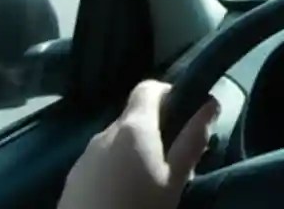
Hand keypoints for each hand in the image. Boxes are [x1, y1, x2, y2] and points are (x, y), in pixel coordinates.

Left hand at [57, 80, 219, 208]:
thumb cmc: (139, 208)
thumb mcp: (174, 180)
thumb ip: (192, 141)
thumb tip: (211, 103)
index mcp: (133, 127)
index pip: (148, 88)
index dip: (168, 95)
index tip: (184, 116)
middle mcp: (104, 132)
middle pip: (133, 117)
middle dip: (155, 131)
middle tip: (173, 160)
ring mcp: (84, 155)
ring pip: (116, 142)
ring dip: (134, 152)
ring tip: (148, 183)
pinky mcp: (72, 178)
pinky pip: (100, 162)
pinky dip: (115, 169)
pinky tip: (122, 195)